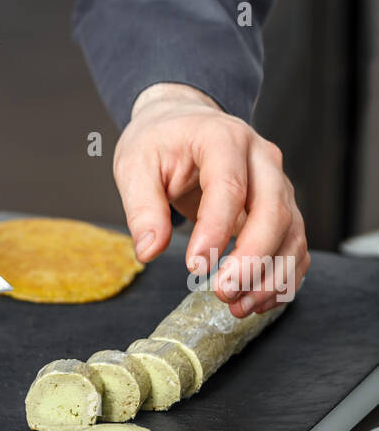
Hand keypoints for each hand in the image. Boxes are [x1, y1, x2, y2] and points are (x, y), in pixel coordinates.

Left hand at [113, 82, 308, 315]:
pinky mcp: (283, 208)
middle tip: (222, 291)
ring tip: (236, 306)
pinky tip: (253, 300)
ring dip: (271, 276)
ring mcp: (278, 184)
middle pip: (274, 212)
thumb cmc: (161, 142)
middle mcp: (261, 159)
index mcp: (223, 139)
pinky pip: (295, 247)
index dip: (215, 230)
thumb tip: (149, 250)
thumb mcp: (135, 165)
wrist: (182, 124)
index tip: (194, 265)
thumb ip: (142, 207)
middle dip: (252, 259)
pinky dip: (281, 278)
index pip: (229, 187)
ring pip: (292, 234)